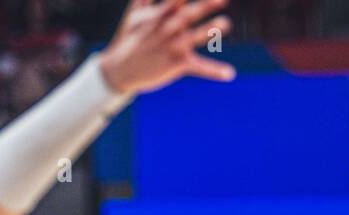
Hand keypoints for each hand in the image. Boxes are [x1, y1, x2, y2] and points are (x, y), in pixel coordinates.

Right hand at [99, 0, 234, 95]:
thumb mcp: (134, 14)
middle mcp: (168, 29)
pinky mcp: (177, 64)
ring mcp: (173, 47)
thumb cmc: (128, 39)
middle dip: (204, 5)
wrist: (119, 70)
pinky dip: (214, 71)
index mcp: (160, 15)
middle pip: (188, 14)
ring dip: (210, 30)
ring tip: (226, 23)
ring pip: (194, 37)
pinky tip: (229, 73)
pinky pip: (198, 67)